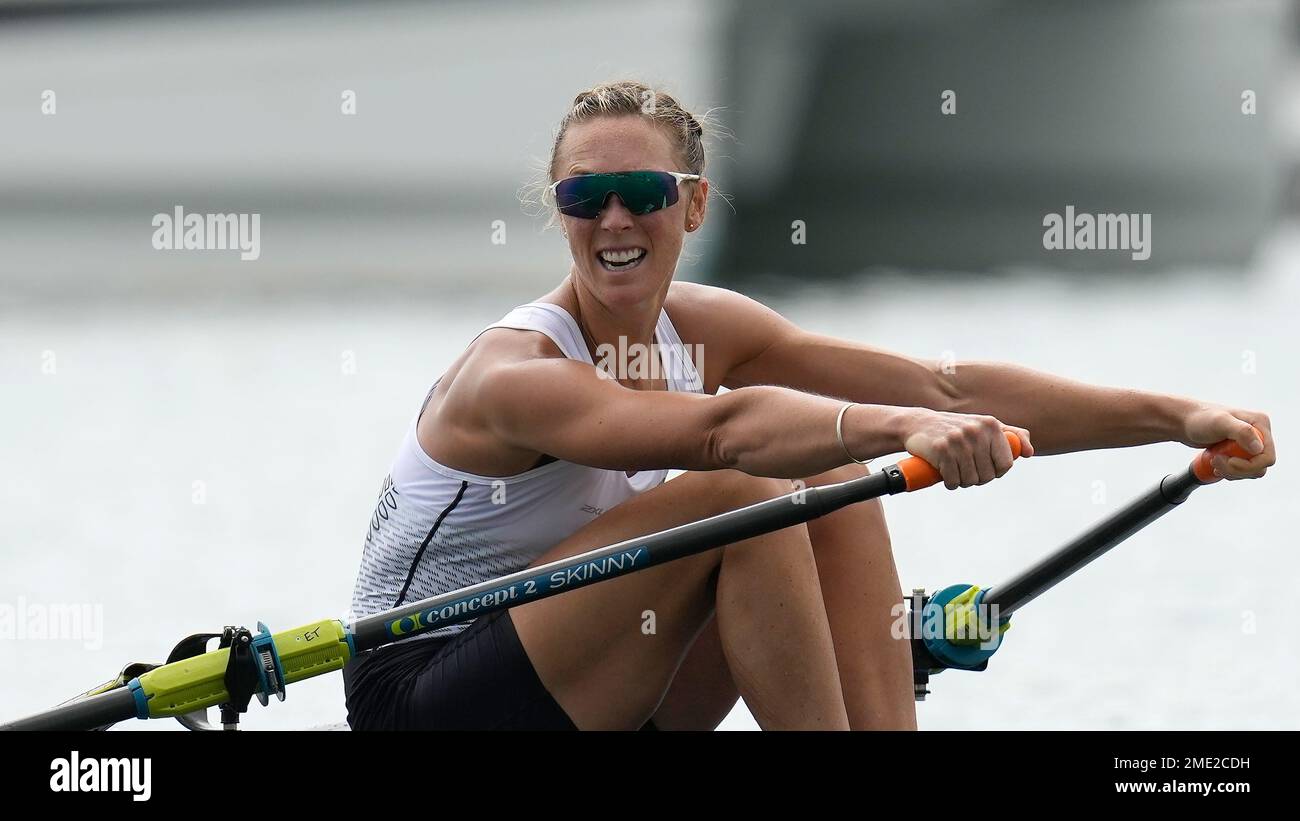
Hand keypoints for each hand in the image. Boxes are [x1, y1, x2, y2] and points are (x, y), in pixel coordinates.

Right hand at [900, 409, 1033, 488]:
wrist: (918, 424)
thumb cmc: (955, 428)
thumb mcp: (984, 426)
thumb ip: (1011, 435)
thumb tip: (1029, 452)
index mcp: (991, 425)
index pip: (1006, 464)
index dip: (996, 472)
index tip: (985, 468)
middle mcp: (977, 431)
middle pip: (988, 475)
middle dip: (978, 479)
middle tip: (966, 470)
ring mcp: (959, 440)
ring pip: (971, 480)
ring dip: (963, 482)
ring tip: (955, 472)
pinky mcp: (941, 449)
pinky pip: (953, 480)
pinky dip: (950, 483)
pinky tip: (946, 476)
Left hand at [1181, 405, 1274, 479]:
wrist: (1185, 423)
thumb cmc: (1200, 419)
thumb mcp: (1220, 422)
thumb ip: (1242, 432)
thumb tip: (1258, 448)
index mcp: (1260, 424)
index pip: (1267, 457)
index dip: (1249, 465)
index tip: (1228, 461)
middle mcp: (1259, 434)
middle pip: (1260, 467)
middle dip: (1237, 470)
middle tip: (1216, 462)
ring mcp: (1250, 444)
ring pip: (1251, 471)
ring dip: (1232, 472)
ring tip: (1214, 462)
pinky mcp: (1240, 452)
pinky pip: (1242, 471)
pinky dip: (1230, 472)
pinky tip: (1216, 466)